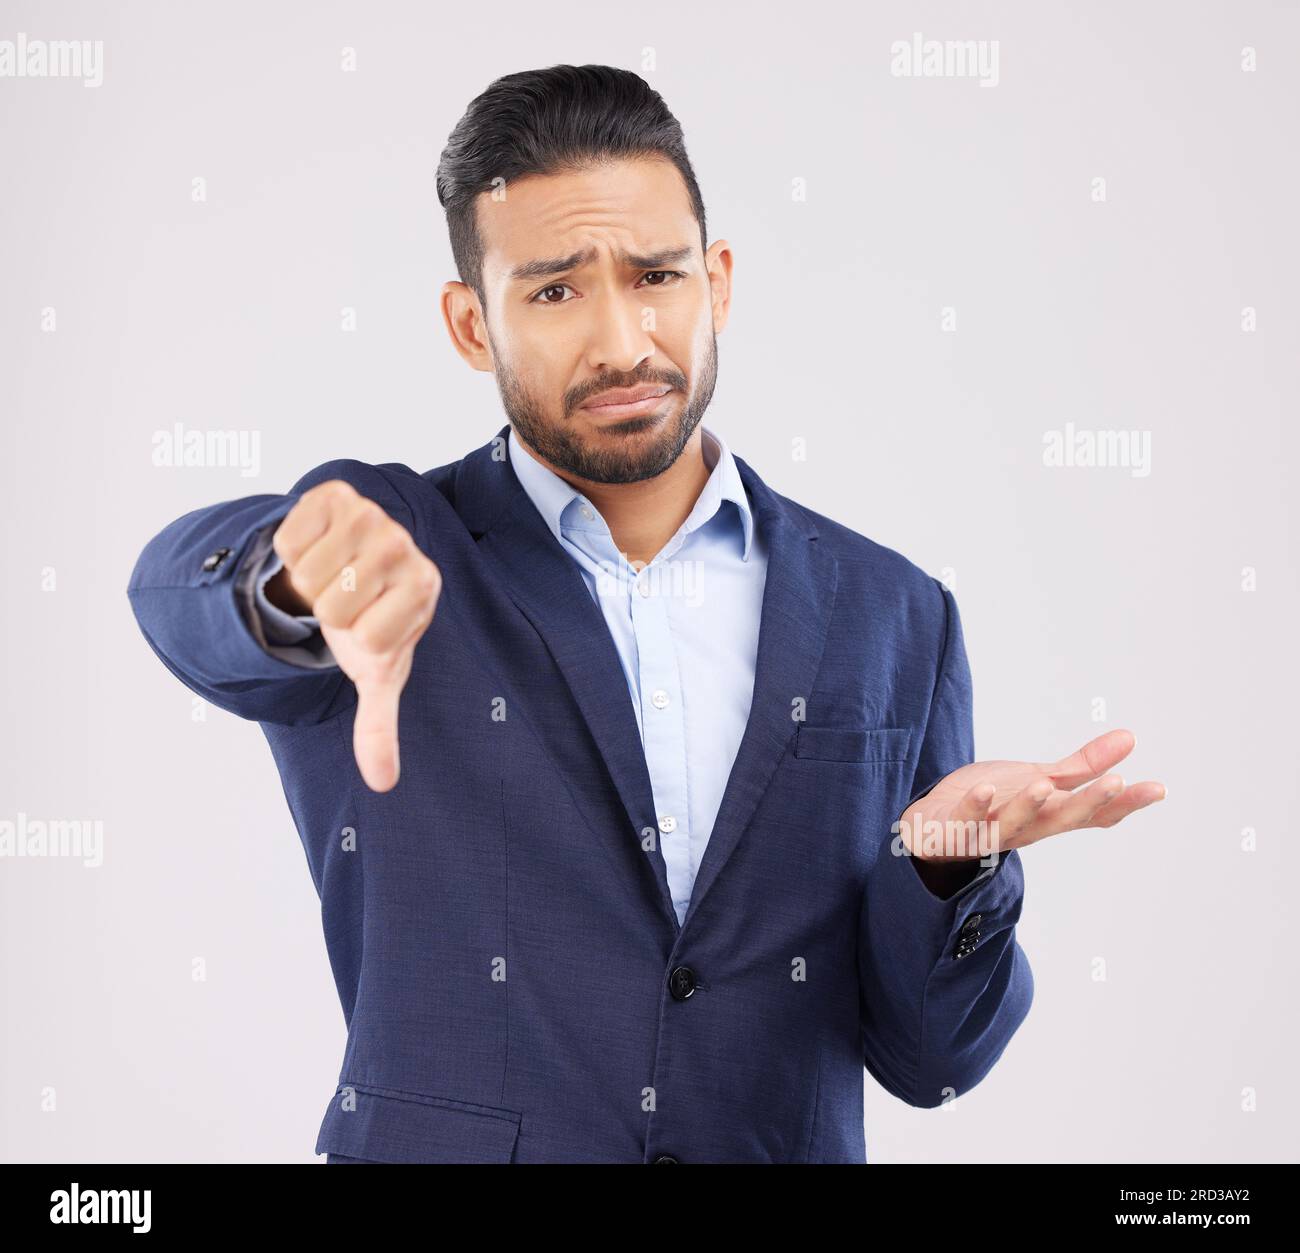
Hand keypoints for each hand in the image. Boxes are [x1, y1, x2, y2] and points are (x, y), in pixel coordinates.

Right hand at [271, 479, 441, 791]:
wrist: (353, 567)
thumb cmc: (369, 624)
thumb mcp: (377, 673)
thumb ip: (379, 725)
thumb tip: (382, 781)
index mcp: (425, 588)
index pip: (366, 637)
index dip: (354, 641)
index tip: (368, 628)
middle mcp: (406, 546)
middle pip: (333, 604)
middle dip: (329, 612)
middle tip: (346, 601)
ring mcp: (373, 515)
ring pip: (308, 570)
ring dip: (310, 581)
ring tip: (333, 577)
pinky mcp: (336, 494)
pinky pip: (290, 536)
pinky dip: (293, 551)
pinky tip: (318, 549)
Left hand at [897, 729, 1165, 862]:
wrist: (932, 827)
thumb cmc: (992, 803)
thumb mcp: (1040, 779)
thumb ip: (1082, 766)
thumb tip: (1130, 738)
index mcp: (1049, 816)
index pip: (1092, 813)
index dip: (1125, 803)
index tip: (1157, 788)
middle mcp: (1025, 828)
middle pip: (1061, 819)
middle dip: (1089, 803)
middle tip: (1119, 783)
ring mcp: (990, 832)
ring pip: (1014, 824)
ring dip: (1029, 806)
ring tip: (1045, 785)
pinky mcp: (954, 829)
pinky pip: (964, 822)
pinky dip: (974, 808)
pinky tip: (983, 791)